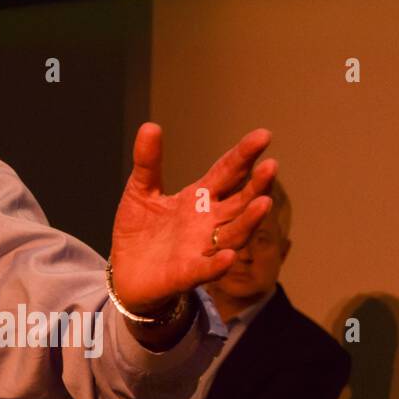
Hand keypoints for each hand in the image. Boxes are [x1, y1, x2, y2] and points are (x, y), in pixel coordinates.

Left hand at [110, 123, 276, 313]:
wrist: (126, 273)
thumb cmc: (141, 231)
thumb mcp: (141, 191)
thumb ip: (148, 162)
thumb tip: (150, 125)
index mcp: (198, 199)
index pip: (227, 173)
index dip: (244, 155)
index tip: (264, 135)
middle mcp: (207, 223)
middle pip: (239, 202)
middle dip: (256, 185)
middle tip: (271, 166)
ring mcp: (200, 249)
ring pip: (233, 234)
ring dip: (248, 221)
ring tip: (263, 202)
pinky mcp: (185, 274)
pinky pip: (204, 269)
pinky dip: (216, 264)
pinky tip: (228, 257)